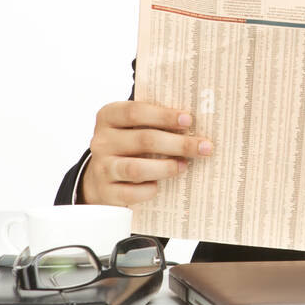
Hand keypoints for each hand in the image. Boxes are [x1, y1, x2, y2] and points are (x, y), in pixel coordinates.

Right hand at [81, 101, 212, 206]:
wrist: (101, 177)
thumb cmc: (128, 146)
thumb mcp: (133, 127)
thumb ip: (155, 121)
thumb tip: (192, 122)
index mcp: (108, 116)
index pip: (135, 111)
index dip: (164, 115)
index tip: (188, 120)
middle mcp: (101, 141)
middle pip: (144, 140)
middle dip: (178, 144)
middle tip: (204, 147)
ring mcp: (101, 167)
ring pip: (137, 168)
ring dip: (166, 167)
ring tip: (185, 166)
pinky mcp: (106, 192)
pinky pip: (131, 192)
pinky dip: (150, 190)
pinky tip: (160, 186)